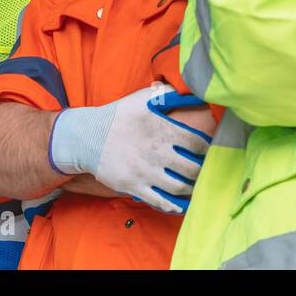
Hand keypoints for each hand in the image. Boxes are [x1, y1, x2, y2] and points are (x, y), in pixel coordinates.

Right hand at [48, 85, 212, 214]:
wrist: (87, 136)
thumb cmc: (117, 115)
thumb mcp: (140, 98)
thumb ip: (164, 93)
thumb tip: (182, 89)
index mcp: (161, 129)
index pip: (196, 142)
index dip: (206, 148)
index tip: (208, 151)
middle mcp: (156, 151)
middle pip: (191, 168)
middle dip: (201, 171)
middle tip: (204, 171)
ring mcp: (145, 171)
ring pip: (178, 187)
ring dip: (190, 188)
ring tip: (193, 186)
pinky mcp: (133, 186)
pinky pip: (159, 201)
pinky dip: (173, 205)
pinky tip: (179, 204)